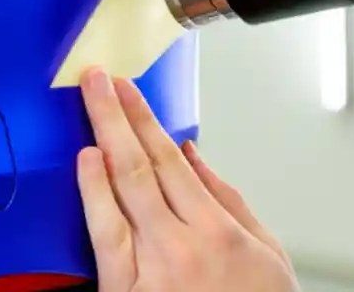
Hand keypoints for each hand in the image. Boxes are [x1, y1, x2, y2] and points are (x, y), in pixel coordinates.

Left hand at [75, 68, 298, 291]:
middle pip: (139, 165)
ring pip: (118, 194)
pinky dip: (94, 196)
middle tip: (97, 81)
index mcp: (218, 233)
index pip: (170, 159)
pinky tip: (87, 169)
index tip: (129, 90)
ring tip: (88, 109)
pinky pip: (104, 237)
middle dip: (115, 116)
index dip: (146, 118)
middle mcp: (180, 247)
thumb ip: (228, 201)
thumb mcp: (266, 254)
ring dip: (100, 144)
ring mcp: (148, 272)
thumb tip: (194, 157)